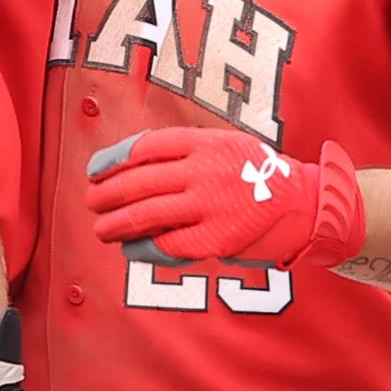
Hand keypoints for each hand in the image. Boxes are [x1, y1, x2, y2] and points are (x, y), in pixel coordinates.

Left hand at [86, 128, 364, 267]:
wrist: (299, 203)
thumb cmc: (253, 172)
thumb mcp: (224, 144)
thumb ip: (183, 149)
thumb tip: (125, 160)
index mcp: (205, 142)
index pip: (145, 148)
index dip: (113, 160)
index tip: (94, 171)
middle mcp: (205, 171)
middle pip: (140, 182)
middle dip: (108, 194)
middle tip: (91, 202)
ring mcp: (210, 206)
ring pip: (147, 215)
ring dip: (117, 224)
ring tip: (101, 229)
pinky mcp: (216, 238)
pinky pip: (168, 244)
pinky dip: (144, 247)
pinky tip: (131, 248)